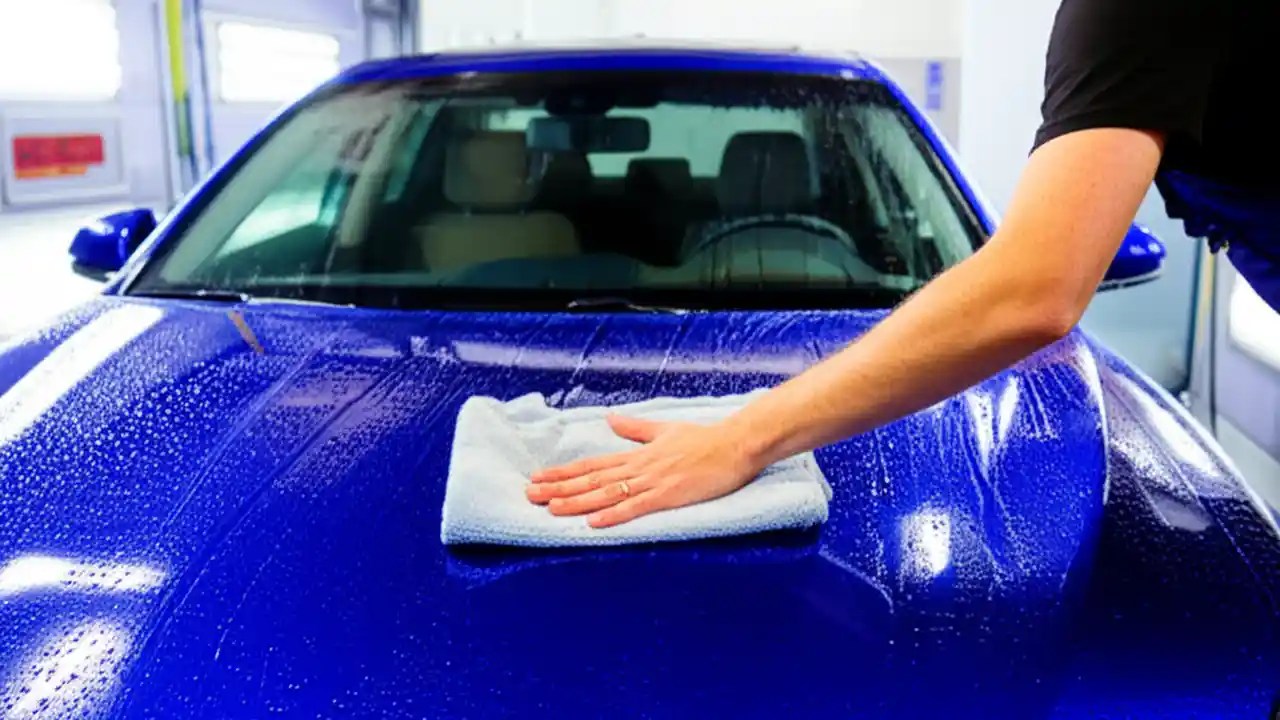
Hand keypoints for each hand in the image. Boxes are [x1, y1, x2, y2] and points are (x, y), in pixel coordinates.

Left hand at [525, 414, 766, 528]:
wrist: (735, 444)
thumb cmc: (704, 439)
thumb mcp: (665, 430)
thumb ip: (636, 429)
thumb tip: (610, 419)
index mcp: (637, 455)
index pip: (593, 465)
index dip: (564, 472)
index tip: (539, 478)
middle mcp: (639, 467)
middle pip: (592, 479)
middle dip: (560, 487)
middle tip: (530, 495)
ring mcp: (653, 481)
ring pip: (608, 493)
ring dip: (578, 501)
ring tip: (551, 508)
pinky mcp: (669, 494)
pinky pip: (637, 506)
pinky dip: (614, 514)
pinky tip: (594, 522)